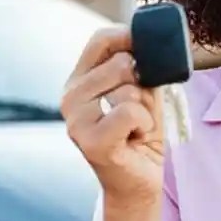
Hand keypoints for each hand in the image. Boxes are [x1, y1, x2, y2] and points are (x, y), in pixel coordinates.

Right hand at [61, 25, 165, 207]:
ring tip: (136, 128)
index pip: (101, 40)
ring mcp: (76, 120)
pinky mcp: (90, 141)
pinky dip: (145, 125)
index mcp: (79, 81)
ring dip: (145, 110)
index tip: (147, 50)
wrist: (139, 183)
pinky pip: (131, 112)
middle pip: (119, 62)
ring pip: (128, 89)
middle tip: (139, 111)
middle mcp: (70, 98)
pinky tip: (136, 139)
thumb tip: (150, 41)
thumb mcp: (142, 92)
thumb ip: (141, 67)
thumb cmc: (140, 135)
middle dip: (143, 85)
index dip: (128, 37)